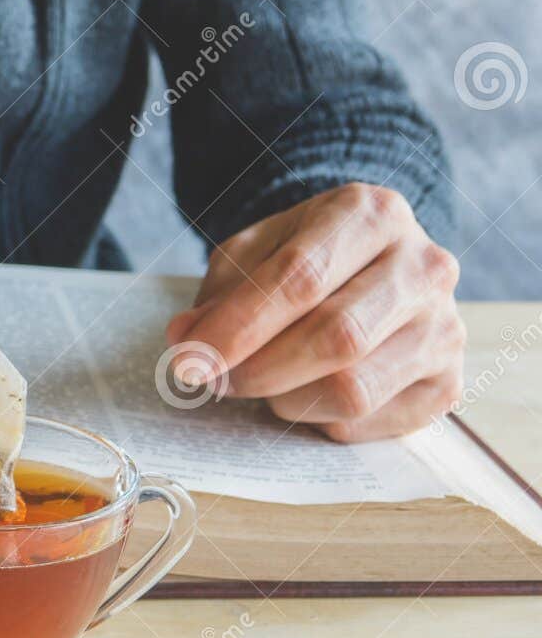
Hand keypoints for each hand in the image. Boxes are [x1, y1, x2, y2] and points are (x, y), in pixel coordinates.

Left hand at [166, 183, 464, 441]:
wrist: (371, 267)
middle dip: (258, 370)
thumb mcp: (253, 253)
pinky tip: (305, 393)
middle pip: (336, 337)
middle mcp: (424, 267)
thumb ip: (219, 293)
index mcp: (372, 214)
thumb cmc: (305, 258)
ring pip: (355, 388)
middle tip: (213, 381)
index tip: (188, 361)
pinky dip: (320, 420)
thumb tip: (188, 341)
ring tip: (263, 383)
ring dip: (286, 399)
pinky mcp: (449, 383)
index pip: (301, 277)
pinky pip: (371, 422)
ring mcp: (445, 328)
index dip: (238, 327)